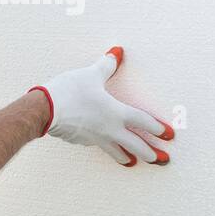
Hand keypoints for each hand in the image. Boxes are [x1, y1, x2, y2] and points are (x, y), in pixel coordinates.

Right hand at [29, 46, 174, 166]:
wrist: (44, 110)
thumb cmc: (70, 91)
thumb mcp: (91, 74)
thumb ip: (107, 65)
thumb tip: (118, 52)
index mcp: (116, 113)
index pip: (143, 122)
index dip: (159, 128)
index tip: (170, 136)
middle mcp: (110, 129)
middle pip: (136, 145)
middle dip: (151, 154)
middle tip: (163, 160)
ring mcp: (96, 138)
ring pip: (117, 151)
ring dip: (128, 158)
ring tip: (133, 163)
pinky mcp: (82, 141)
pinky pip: (99, 146)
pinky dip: (106, 149)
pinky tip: (104, 147)